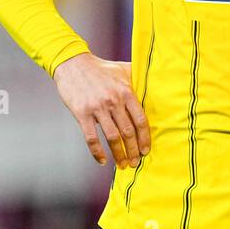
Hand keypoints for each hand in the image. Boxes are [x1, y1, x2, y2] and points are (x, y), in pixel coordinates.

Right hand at [53, 53, 150, 167]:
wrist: (73, 64)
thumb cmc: (100, 68)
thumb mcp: (122, 69)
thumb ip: (138, 77)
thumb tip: (156, 81)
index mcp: (126, 92)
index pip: (140, 120)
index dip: (145, 138)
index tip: (146, 150)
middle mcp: (114, 101)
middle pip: (128, 132)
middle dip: (133, 150)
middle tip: (135, 162)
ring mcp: (97, 108)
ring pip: (112, 137)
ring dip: (118, 154)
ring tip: (122, 165)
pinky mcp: (82, 113)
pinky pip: (91, 138)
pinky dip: (97, 152)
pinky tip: (102, 160)